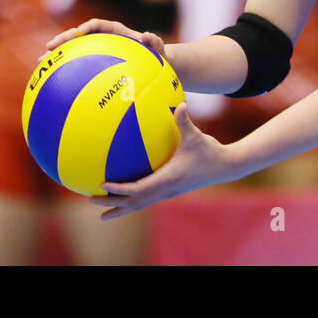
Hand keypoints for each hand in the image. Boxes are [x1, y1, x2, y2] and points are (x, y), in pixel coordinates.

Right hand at [41, 18, 166, 65]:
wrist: (156, 68)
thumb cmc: (158, 58)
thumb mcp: (160, 51)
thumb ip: (156, 42)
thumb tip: (148, 35)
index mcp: (116, 32)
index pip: (98, 25)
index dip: (86, 27)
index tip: (78, 33)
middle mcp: (103, 40)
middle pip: (78, 36)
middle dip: (62, 40)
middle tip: (49, 48)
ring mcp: (96, 52)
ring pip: (73, 51)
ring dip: (57, 56)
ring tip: (41, 64)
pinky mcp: (93, 65)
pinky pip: (77, 67)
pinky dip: (64, 72)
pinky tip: (52, 85)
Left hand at [90, 103, 236, 219]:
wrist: (226, 168)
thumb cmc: (209, 152)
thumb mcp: (196, 136)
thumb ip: (185, 121)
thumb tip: (180, 104)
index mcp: (168, 180)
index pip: (139, 188)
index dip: (120, 188)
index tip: (103, 184)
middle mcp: (166, 190)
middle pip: (134, 202)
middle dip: (112, 203)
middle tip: (91, 201)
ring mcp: (168, 193)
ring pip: (140, 205)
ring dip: (121, 208)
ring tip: (102, 213)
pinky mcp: (171, 192)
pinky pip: (147, 200)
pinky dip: (132, 202)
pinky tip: (124, 199)